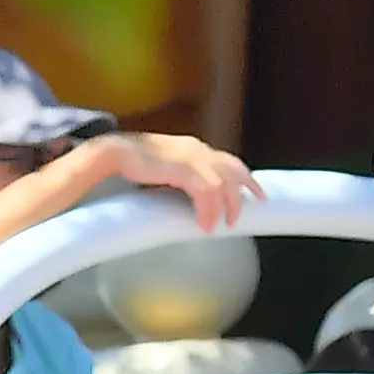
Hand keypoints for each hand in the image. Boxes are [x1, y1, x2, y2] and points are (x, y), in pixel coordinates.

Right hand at [94, 130, 259, 232]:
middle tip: (237, 218)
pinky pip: (206, 190)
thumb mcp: (166, 169)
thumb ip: (183, 179)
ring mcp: (191, 156)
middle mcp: (198, 149)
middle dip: (242, 195)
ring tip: (222, 225)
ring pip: (223, 183)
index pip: (230, 162)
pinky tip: (206, 224)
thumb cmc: (135, 164)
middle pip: (233, 171)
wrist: (114, 153)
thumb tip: (192, 200)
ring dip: (225, 206)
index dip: (246, 179)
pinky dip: (209, 209)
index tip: (258, 196)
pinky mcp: (181, 167)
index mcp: (196, 149)